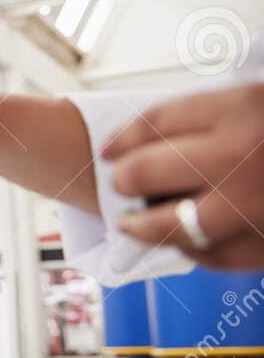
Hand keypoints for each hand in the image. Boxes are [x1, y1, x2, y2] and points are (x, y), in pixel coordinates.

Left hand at [103, 81, 263, 268]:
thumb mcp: (263, 101)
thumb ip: (223, 116)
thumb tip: (157, 140)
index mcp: (246, 107)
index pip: (157, 121)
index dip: (125, 137)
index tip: (109, 149)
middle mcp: (244, 155)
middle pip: (149, 170)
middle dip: (126, 179)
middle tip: (119, 183)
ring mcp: (256, 203)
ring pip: (174, 223)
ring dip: (146, 226)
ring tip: (132, 225)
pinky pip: (217, 256)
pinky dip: (197, 251)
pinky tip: (187, 245)